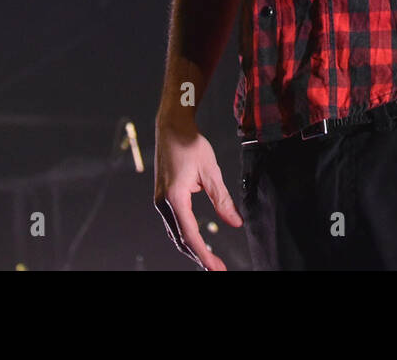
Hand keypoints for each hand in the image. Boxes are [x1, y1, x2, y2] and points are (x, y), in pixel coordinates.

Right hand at [153, 117, 243, 270]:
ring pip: (175, 234)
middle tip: (218, 270)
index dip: (205, 256)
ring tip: (210, 262)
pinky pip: (173, 224)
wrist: (171, 127)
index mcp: (175, 198)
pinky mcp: (162, 197)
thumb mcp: (211, 172)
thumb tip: (236, 223)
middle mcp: (163, 203)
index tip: (217, 269)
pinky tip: (197, 244)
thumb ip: (223, 200)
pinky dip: (185, 237)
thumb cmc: (191, 145)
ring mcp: (160, 201)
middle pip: (180, 239)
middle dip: (199, 258)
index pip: (190, 235)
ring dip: (191, 249)